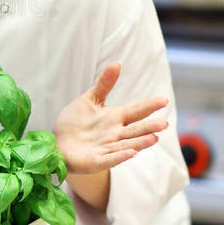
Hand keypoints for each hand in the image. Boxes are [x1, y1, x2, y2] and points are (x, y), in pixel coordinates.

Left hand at [53, 63, 167, 174]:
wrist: (59, 143)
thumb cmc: (77, 122)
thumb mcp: (90, 100)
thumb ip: (104, 84)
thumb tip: (116, 64)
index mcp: (115, 118)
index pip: (136, 111)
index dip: (149, 106)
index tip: (163, 100)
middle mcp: (115, 134)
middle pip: (135, 130)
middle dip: (149, 127)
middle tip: (164, 124)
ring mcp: (107, 148)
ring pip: (127, 145)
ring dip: (140, 142)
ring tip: (154, 138)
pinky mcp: (96, 161)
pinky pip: (110, 159)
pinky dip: (120, 156)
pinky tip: (131, 153)